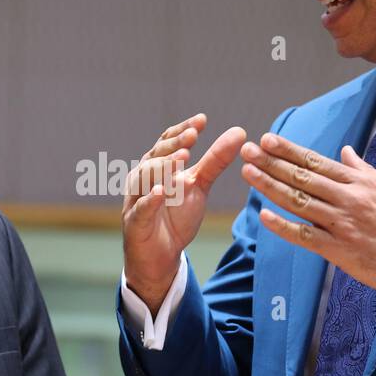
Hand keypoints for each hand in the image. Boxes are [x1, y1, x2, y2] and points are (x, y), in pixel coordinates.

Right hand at [122, 113, 245, 312]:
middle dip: (174, 145)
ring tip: (182, 159)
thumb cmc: (175, 216)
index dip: (183, 130)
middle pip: (155, 155)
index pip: (168, 141)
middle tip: (193, 136)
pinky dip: (149, 200)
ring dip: (163, 167)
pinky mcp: (135, 222)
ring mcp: (137, 199)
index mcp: (157, 165)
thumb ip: (215, 161)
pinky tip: (160, 193)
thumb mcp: (198, 186)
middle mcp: (143, 177)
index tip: (202, 121)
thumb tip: (239, 132)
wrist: (160, 255)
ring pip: (145, 178)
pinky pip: (141, 209)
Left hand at [239, 133, 375, 300]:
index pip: (317, 162)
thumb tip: (345, 152)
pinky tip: (264, 217)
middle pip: (303, 177)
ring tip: (248, 173)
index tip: (267, 140)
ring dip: (270, 187)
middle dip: (272, 162)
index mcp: (360, 183)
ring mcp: (343, 224)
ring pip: (299, 202)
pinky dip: (284, 227)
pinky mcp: (340, 250)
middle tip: (248, 150)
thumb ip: (364, 170)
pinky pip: (306, 237)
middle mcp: (349, 199)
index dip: (289, 150)